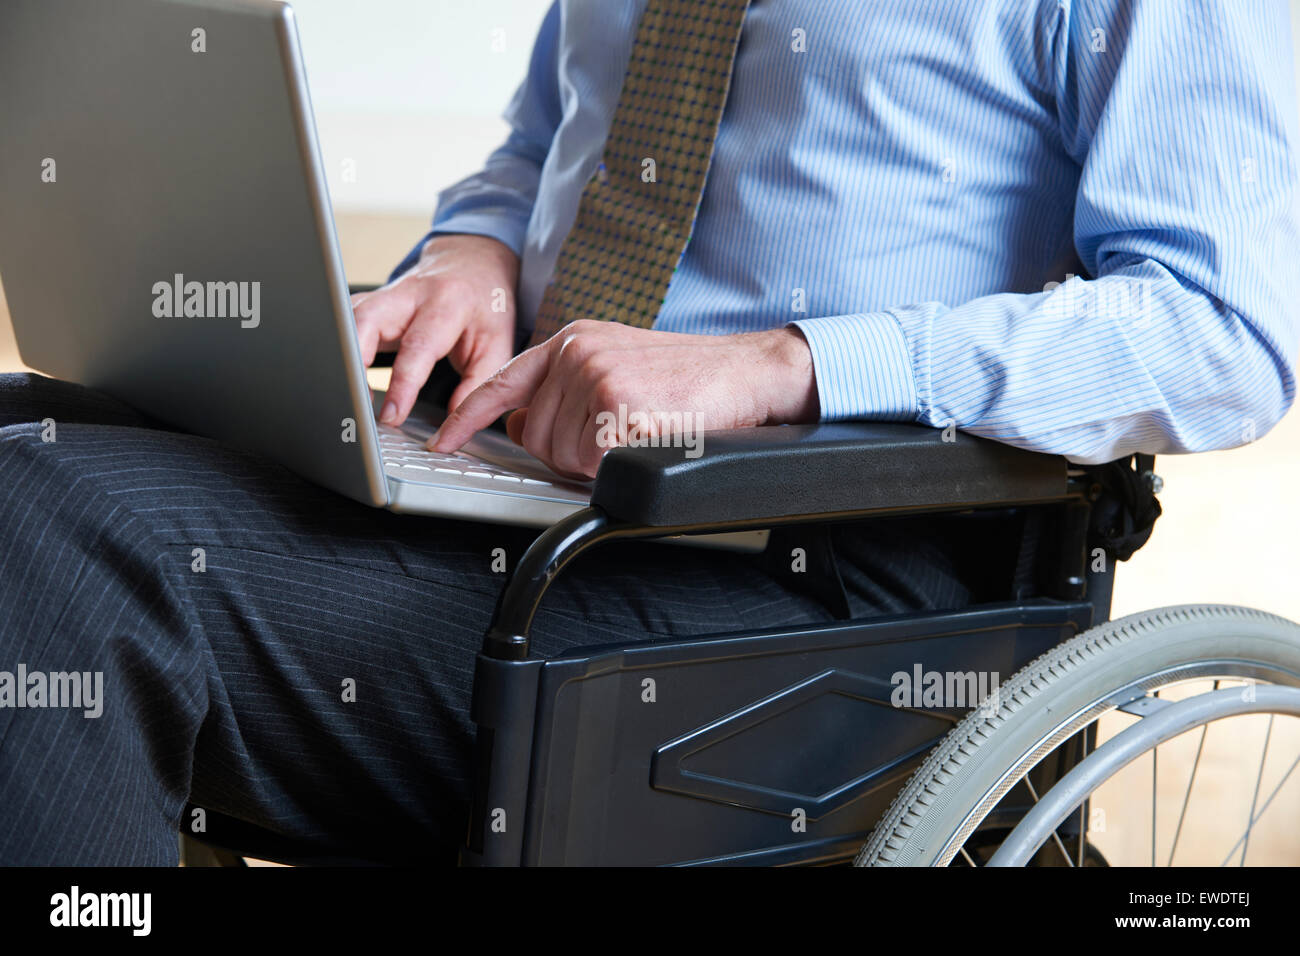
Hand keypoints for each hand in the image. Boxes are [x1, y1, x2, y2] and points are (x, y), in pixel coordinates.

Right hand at [351, 234, 518, 424]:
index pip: (419, 346)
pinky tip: (341, 376)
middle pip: (368, 319)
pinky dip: (339, 348)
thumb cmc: (485, 307)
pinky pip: (345, 321)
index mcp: (448, 303)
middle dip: (354, 360)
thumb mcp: (496, 345)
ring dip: (341, 355)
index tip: (391, 416)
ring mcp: (386, 294)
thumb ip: (476, 385)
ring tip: (345, 395)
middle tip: (352, 400)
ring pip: (348, 317)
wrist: (473, 264)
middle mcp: (412, 294)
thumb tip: (453, 424)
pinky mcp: (371, 302)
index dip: (402, 384)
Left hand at [431, 320, 818, 479]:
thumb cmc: (690, 378)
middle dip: (568, 453)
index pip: (502, 383)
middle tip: (616, 437)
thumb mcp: (618, 366)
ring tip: (635, 432)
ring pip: (559, 455)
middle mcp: (575, 352)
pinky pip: (591, 463)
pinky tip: (645, 437)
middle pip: (534, 436)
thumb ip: (566, 388)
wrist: (746, 372)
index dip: (466, 417)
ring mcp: (594, 375)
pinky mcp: (615, 404)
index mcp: (572, 340)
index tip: (443, 439)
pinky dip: (616, 465)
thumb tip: (525, 423)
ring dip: (594, 461)